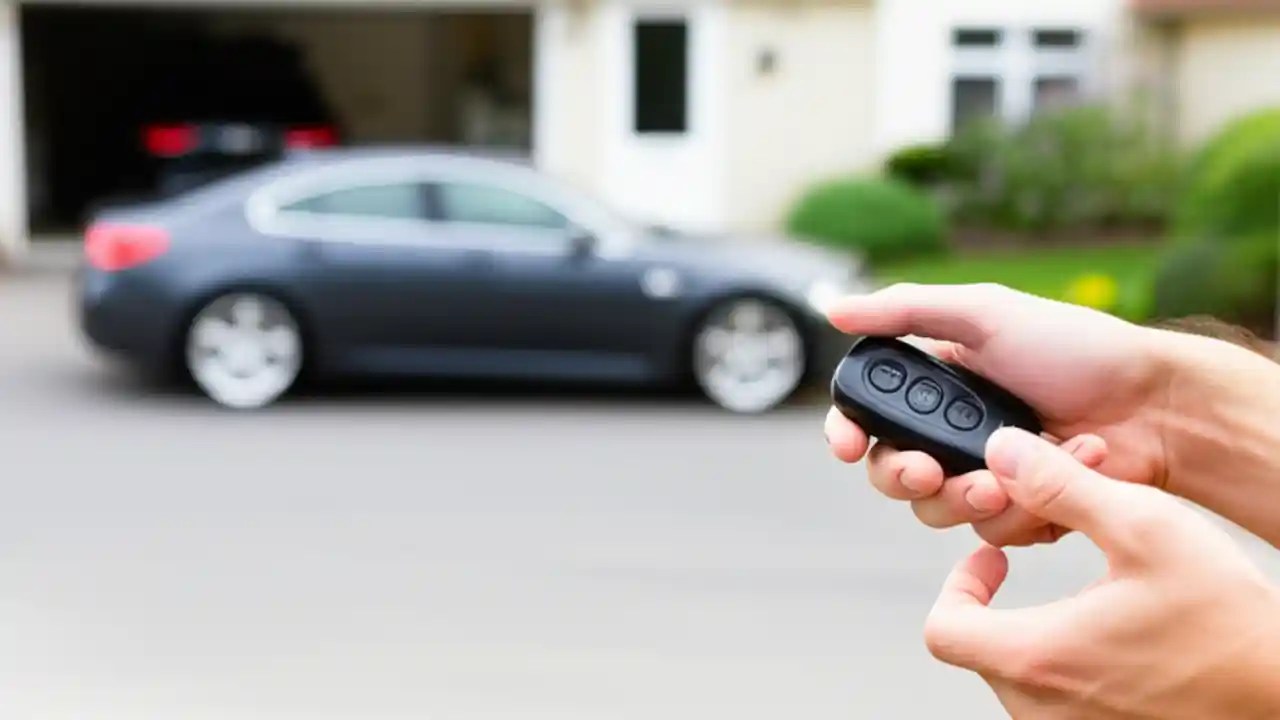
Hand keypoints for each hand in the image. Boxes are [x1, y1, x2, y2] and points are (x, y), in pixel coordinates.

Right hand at [824, 283, 1171, 545]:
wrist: (1155, 404)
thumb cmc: (1075, 349)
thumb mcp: (984, 312)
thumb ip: (905, 310)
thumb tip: (832, 310)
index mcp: (935, 383)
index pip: (867, 415)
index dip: (848, 434)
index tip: (849, 446)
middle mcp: (952, 431)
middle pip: (891, 473)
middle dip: (905, 476)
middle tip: (932, 471)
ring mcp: (986, 472)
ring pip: (937, 510)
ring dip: (968, 496)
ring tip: (1008, 478)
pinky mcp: (1023, 510)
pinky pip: (993, 529)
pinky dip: (1028, 506)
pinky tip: (1065, 470)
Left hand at [926, 428, 1279, 719]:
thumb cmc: (1229, 623)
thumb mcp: (1146, 529)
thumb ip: (1062, 487)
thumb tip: (1002, 453)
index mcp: (1038, 658)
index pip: (942, 629)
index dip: (957, 584)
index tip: (995, 560)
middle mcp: (1043, 710)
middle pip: (979, 650)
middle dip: (997, 603)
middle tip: (1036, 572)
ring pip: (1019, 677)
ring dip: (1036, 634)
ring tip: (1085, 601)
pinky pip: (1059, 703)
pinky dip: (1071, 668)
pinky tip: (1116, 639)